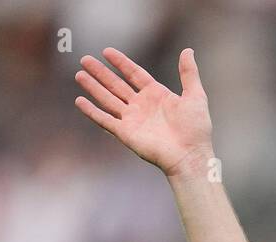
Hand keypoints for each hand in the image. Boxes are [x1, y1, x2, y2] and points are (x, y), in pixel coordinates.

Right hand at [74, 48, 213, 177]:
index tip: (106, 51)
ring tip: (79, 74)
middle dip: (101, 73)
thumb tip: (187, 50)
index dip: (121, 63)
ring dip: (93, 87)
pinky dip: (92, 111)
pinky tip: (79, 101)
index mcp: (157, 95)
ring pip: (108, 99)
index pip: (134, 74)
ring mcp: (133, 120)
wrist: (190, 156)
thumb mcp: (195, 95)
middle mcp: (142, 106)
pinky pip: (105, 120)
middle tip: (84, 59)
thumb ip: (189, 73)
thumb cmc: (196, 129)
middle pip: (117, 85)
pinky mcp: (126, 133)